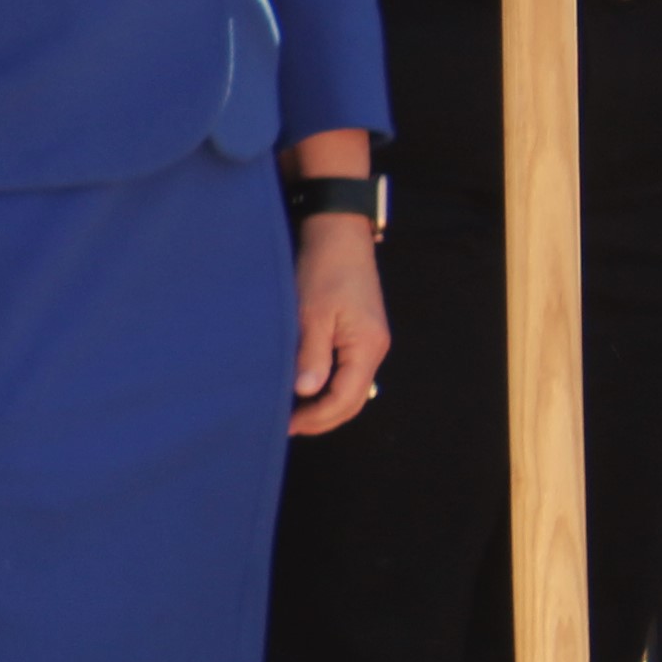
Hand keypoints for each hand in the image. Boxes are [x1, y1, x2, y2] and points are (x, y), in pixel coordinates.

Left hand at [288, 208, 389, 433]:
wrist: (338, 235)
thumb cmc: (324, 270)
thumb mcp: (312, 314)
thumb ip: (311, 354)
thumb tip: (305, 392)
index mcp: (367, 347)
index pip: (345, 398)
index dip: (317, 417)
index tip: (287, 424)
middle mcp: (373, 349)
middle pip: (352, 399)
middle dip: (322, 417)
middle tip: (287, 426)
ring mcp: (368, 342)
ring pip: (350, 387)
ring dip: (324, 403)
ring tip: (292, 412)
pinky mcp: (358, 334)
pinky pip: (346, 371)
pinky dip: (327, 385)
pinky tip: (303, 387)